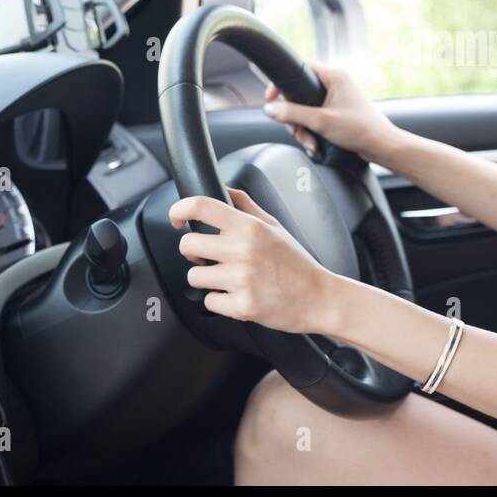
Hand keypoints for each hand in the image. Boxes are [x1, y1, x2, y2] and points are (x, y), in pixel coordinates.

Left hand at [169, 187, 338, 333]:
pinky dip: (220, 302)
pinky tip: (238, 295)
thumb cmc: (297, 263)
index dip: (179, 209)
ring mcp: (241, 280)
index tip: (177, 218)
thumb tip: (224, 190)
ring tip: (230, 279)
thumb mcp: (275, 226)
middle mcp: (242, 250)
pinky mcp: (241, 307)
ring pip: (194, 276)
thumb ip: (247, 206)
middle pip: (188, 244)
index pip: (201, 206)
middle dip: (194, 252)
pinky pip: (209, 302)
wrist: (319, 297)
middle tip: (209, 256)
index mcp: (250, 227)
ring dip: (207, 279)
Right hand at [262, 59, 401, 161]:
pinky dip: (312, 130)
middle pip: (299, 93)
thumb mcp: (321, 121)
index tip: (271, 98)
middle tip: (296, 129)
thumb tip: (270, 109)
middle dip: (294, 116)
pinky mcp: (338, 112)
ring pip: (306, 108)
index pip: (300, 69)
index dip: (282, 83)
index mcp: (334, 76)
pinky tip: (315, 143)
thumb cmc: (360, 129)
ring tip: (310, 141)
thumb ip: (293, 114)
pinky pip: (316, 117)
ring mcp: (337, 98)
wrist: (382, 146)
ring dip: (303, 127)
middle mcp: (336, 83)